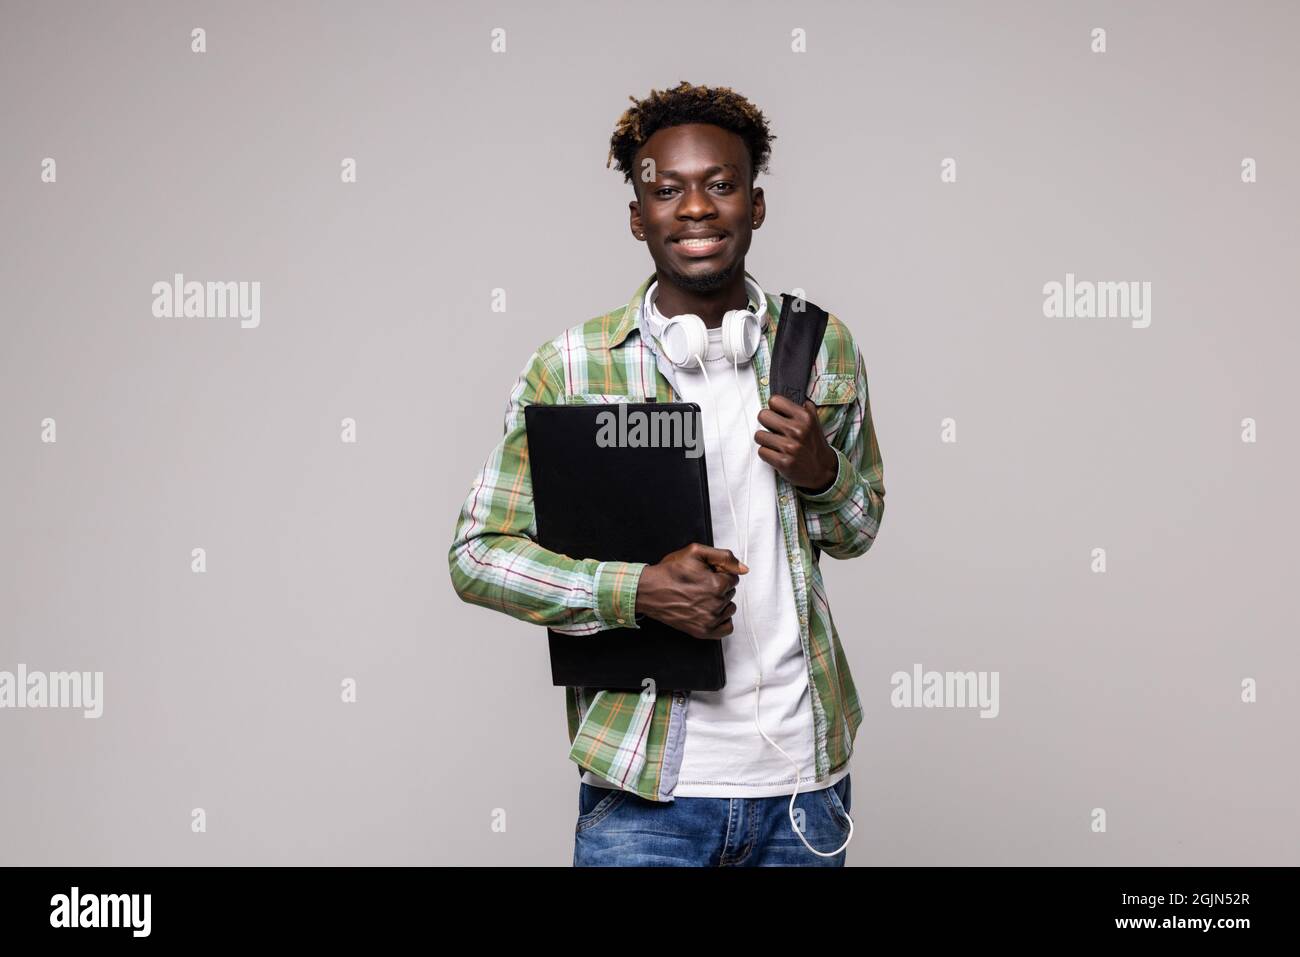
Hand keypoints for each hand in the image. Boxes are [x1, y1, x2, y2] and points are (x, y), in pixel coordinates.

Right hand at [634, 543, 748, 638]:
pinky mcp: (703, 632)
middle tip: (700, 585)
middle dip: (719, 587)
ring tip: (702, 597)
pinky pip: (727, 628)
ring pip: (730, 609)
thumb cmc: (670, 572)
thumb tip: (743, 569)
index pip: (733, 578)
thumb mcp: (695, 552)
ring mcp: (709, 620)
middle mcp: (715, 604)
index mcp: (717, 585)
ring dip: (721, 603)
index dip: (720, 574)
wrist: (649, 591)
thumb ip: (724, 557)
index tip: (706, 574)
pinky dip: (722, 620)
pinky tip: (710, 612)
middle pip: (731, 593)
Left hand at [755, 394, 837, 492]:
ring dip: (765, 441)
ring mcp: (790, 447)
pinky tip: (777, 454)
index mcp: (804, 417)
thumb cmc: (814, 444)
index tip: (777, 415)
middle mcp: (797, 430)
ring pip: (759, 435)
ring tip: (775, 444)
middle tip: (773, 430)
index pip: (775, 400)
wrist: (822, 470)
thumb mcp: (814, 421)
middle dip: (766, 423)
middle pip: (762, 415)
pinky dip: (767, 454)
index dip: (773, 408)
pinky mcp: (784, 462)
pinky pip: (762, 452)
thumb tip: (789, 397)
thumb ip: (803, 407)